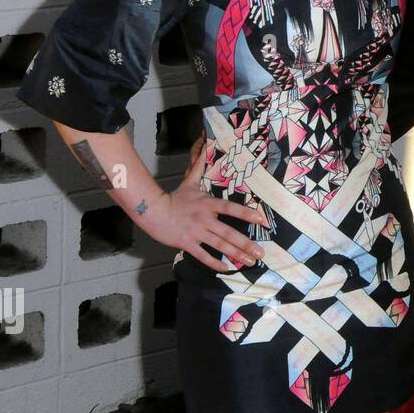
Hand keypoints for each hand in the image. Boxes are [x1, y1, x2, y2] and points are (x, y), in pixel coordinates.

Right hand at [145, 134, 267, 271]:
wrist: (152, 211)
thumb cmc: (174, 198)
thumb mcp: (189, 182)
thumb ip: (199, 167)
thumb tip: (204, 144)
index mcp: (208, 204)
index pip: (231, 209)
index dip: (247, 214)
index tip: (262, 219)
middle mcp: (205, 220)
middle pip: (229, 233)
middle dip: (246, 244)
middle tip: (261, 253)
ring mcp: (196, 233)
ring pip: (220, 246)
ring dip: (236, 254)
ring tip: (251, 261)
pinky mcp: (186, 243)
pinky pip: (203, 255)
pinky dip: (215, 263)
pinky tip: (227, 268)